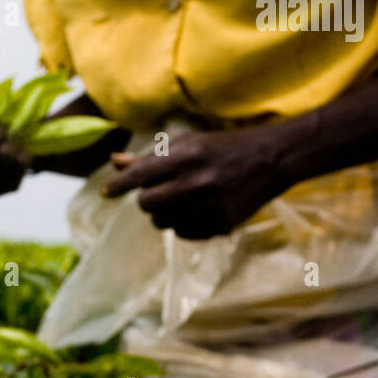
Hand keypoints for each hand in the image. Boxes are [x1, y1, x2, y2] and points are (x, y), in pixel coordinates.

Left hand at [101, 127, 290, 238]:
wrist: (271, 160)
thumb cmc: (221, 147)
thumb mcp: (187, 143)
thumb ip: (150, 156)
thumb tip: (113, 162)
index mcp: (185, 156)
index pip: (139, 175)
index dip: (118, 185)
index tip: (105, 192)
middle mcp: (196, 181)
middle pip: (146, 204)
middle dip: (147, 198)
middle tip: (159, 190)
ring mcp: (210, 205)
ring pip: (162, 222)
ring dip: (163, 212)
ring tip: (180, 199)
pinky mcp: (222, 224)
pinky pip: (183, 233)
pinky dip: (182, 224)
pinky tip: (196, 210)